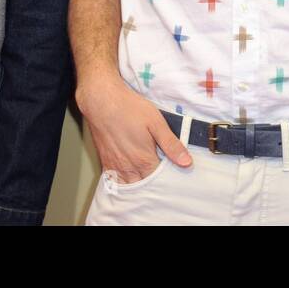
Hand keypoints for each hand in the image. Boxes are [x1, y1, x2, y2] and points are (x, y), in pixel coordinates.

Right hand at [76, 75, 191, 183]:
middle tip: (161, 174)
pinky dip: (124, 183)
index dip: (168, 178)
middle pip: (144, 186)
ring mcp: (115, 166)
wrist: (101, 101)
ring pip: (130, 186)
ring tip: (147, 178)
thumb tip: (186, 162)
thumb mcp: (156, 122)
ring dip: (139, 184)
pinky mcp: (105, 162)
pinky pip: (115, 182)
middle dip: (154, 184)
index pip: (160, 181)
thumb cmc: (129, 108)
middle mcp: (128, 167)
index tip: (174, 173)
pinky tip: (130, 176)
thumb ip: (171, 144)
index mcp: (144, 160)